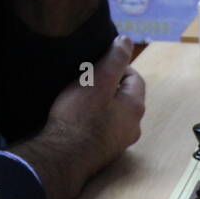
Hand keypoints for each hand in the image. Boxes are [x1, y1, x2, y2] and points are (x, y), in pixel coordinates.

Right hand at [12, 35, 145, 198]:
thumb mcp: (97, 80)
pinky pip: (105, 128)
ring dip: (103, 103)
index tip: (97, 65)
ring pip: (116, 114)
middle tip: (87, 80)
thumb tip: (127, 41)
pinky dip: (96, 120)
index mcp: (136, 108)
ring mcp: (121, 142)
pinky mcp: (106, 152)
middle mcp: (134, 127)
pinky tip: (80, 118)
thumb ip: (114, 59)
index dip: (117, 66)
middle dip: (110, 85)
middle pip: (126, 97)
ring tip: (81, 98)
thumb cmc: (80, 116)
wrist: (63, 157)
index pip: (134, 78)